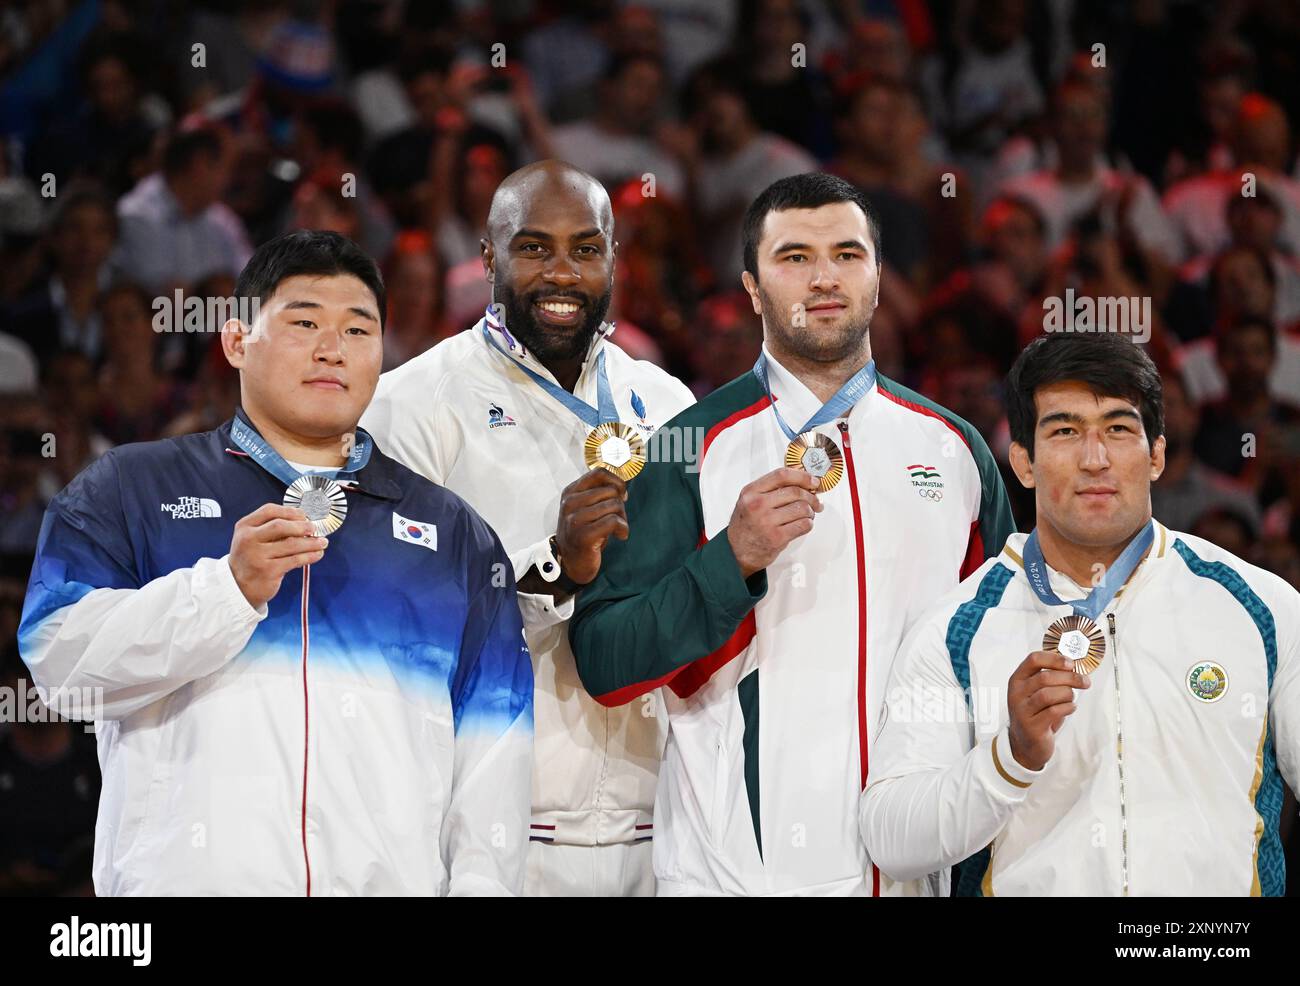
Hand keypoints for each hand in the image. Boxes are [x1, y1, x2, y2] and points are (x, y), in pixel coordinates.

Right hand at [228, 504, 328, 607]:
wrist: (237, 587)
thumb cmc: (250, 559)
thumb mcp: (252, 539)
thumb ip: (270, 529)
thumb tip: (303, 523)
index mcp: (245, 526)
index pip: (269, 511)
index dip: (290, 511)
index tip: (304, 515)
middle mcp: (249, 539)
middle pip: (280, 526)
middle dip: (302, 526)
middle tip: (314, 529)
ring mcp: (258, 556)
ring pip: (291, 544)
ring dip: (311, 542)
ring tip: (322, 542)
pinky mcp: (268, 571)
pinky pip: (295, 560)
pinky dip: (310, 556)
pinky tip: (317, 554)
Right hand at [554, 468, 628, 585]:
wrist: (570, 562)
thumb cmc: (583, 533)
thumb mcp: (586, 508)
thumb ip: (599, 494)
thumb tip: (622, 487)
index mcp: (570, 492)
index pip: (599, 473)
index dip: (616, 481)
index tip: (621, 495)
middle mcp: (570, 503)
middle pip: (610, 491)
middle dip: (620, 505)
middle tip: (617, 519)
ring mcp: (575, 519)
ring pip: (614, 505)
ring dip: (622, 518)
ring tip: (617, 529)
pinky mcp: (584, 535)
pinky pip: (614, 521)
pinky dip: (623, 528)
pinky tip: (620, 536)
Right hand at [726, 467, 822, 578]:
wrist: (737, 551)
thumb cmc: (746, 526)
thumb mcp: (750, 501)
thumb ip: (770, 489)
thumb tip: (801, 482)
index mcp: (751, 492)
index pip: (782, 475)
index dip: (802, 476)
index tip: (813, 480)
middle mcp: (757, 504)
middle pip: (795, 492)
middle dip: (811, 496)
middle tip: (815, 501)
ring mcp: (767, 521)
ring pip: (802, 508)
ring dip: (810, 512)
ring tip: (807, 515)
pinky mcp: (777, 537)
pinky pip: (804, 525)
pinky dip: (808, 524)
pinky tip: (803, 524)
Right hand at [1006, 651, 1089, 770]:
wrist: (1025, 744)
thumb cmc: (1036, 714)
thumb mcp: (1036, 692)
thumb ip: (1049, 678)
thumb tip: (1072, 666)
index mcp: (1017, 680)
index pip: (1033, 660)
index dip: (1054, 659)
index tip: (1071, 663)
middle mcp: (1016, 694)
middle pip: (1044, 677)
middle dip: (1070, 678)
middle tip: (1084, 682)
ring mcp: (1022, 711)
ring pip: (1048, 694)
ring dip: (1067, 694)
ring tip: (1071, 699)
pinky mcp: (1032, 726)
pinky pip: (1054, 711)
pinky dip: (1068, 708)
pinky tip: (1070, 708)